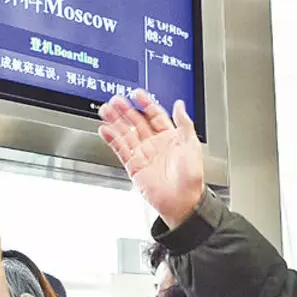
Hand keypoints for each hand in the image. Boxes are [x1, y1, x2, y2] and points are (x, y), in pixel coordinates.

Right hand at [98, 91, 204, 227]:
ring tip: (106, 110)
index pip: (155, 116)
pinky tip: (105, 129)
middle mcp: (155, 145)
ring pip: (126, 133)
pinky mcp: (134, 166)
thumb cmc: (191, 178)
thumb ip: (184, 123)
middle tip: (116, 100)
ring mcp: (143, 155)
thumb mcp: (192, 145)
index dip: (146, 104)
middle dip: (127, 110)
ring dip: (116, 121)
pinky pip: (120, 150)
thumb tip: (179, 105)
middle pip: (137, 122)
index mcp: (170, 138)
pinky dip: (112, 139)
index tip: (137, 94)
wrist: (183, 201)